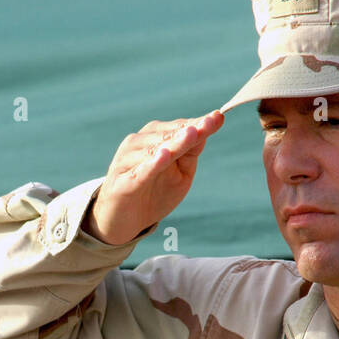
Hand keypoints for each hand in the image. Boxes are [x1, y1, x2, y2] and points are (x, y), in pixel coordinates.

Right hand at [83, 110, 224, 245]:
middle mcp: (138, 144)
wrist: (122, 220)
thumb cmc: (153, 192)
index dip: (199, 123)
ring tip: (191, 134)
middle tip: (208, 123)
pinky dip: (151, 164)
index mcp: (154, 138)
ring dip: (173, 142)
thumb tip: (206, 129)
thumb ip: (190, 152)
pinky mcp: (121, 182)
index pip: (179, 127)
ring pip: (154, 150)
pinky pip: (138, 172)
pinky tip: (163, 156)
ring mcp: (127, 162)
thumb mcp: (180, 173)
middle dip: (189, 130)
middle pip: (168, 136)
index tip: (218, 117)